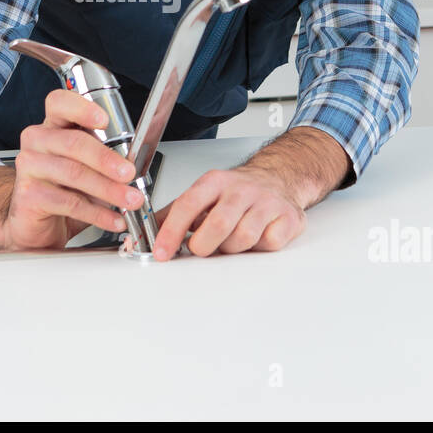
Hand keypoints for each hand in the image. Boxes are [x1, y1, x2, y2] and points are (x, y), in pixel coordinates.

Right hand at [1, 88, 144, 250]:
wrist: (39, 223)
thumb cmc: (65, 188)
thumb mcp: (88, 167)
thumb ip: (107, 156)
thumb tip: (135, 160)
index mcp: (54, 126)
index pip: (60, 103)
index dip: (81, 109)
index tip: (104, 121)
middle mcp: (38, 141)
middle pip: (72, 142)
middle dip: (106, 159)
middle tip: (129, 172)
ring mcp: (29, 167)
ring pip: (73, 173)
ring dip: (108, 189)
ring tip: (130, 199)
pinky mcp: (28, 195)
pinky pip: (69, 203)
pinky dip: (98, 213)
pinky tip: (114, 219)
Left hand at [150, 165, 305, 260]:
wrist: (277, 179)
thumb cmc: (236, 193)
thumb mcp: (203, 195)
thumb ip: (173, 214)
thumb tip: (144, 234)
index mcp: (215, 182)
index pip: (188, 204)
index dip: (171, 231)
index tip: (162, 252)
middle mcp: (241, 189)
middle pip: (217, 224)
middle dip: (204, 245)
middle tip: (202, 248)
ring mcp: (266, 202)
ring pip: (243, 239)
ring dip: (232, 248)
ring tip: (231, 240)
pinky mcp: (288, 218)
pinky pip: (269, 244)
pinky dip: (259, 248)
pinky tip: (256, 237)